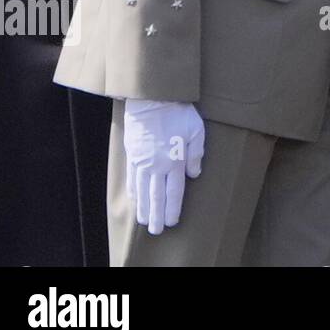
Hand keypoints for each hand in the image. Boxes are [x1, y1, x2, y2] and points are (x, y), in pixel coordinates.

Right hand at [122, 99, 204, 234]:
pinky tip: (135, 199)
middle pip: (156, 196)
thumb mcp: (196, 129)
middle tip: (157, 231)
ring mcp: (142, 161)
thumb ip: (196, 153)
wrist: (152, 99)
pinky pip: (132, 178)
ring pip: (142, 190)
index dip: (173, 209)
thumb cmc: (178, 112)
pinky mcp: (132, 154)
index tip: (172, 222)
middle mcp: (156, 165)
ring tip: (145, 221)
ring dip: (143, 207)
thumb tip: (194, 174)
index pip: (174, 191)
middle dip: (157, 215)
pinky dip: (134, 191)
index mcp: (174, 160)